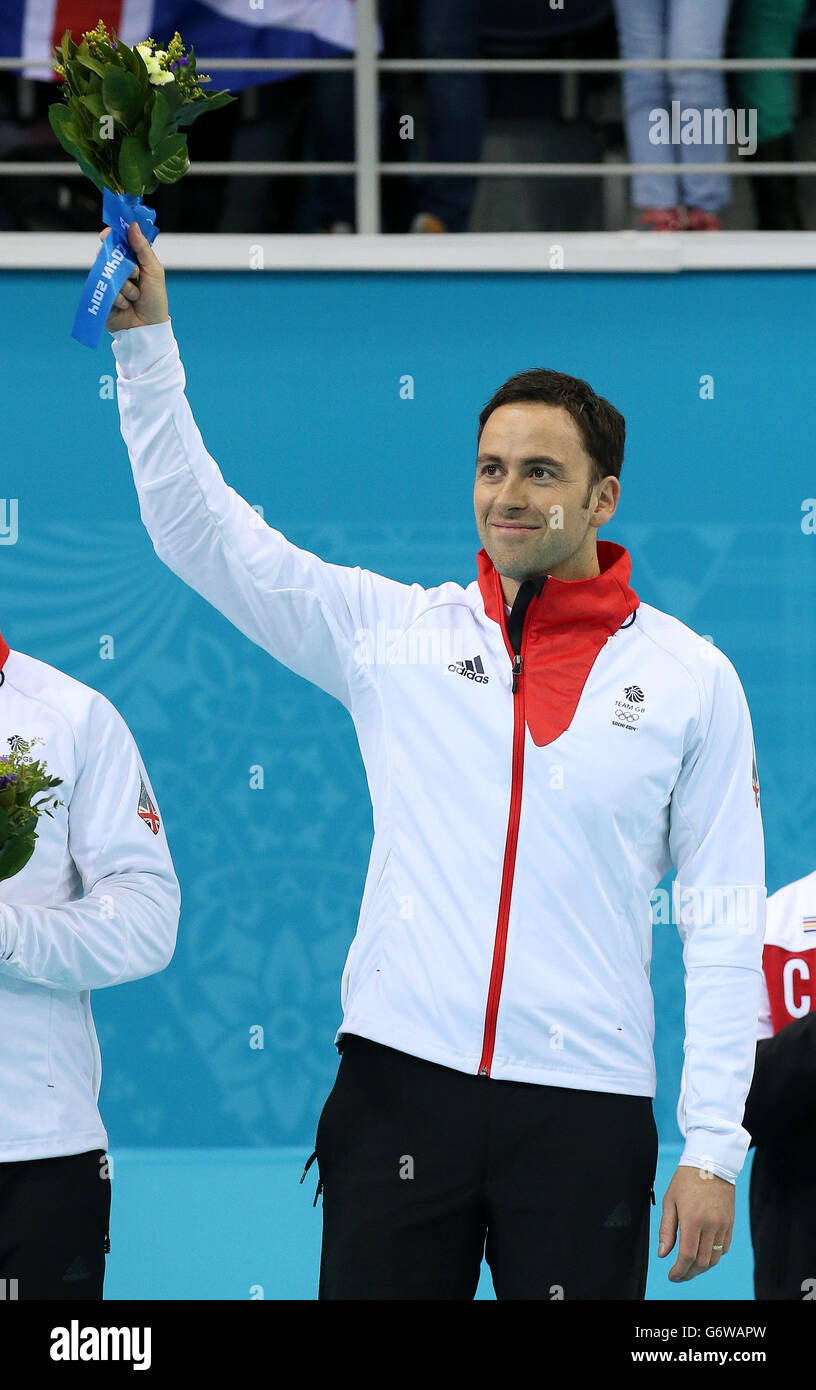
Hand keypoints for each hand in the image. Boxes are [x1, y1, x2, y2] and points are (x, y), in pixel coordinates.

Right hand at [100, 221, 168, 333]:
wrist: (149, 329)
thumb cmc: (155, 299)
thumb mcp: (153, 270)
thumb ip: (142, 248)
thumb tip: (132, 225)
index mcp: (131, 260)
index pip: (117, 241)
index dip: (111, 236)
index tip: (108, 235)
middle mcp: (118, 270)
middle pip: (107, 256)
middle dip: (122, 265)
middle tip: (134, 273)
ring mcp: (109, 283)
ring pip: (107, 275)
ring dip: (124, 286)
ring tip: (135, 297)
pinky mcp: (103, 298)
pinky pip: (105, 291)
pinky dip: (118, 298)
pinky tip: (127, 306)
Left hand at [658, 1165, 733, 1280]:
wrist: (711, 1163)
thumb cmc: (686, 1180)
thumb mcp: (669, 1201)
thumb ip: (666, 1230)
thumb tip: (663, 1255)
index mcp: (692, 1219)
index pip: (687, 1256)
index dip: (679, 1271)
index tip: (672, 1276)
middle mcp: (710, 1225)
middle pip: (702, 1262)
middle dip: (689, 1274)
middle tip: (679, 1275)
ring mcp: (723, 1225)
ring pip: (714, 1259)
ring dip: (701, 1268)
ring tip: (690, 1267)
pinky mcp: (730, 1223)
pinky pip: (724, 1249)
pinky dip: (713, 1257)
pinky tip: (703, 1254)